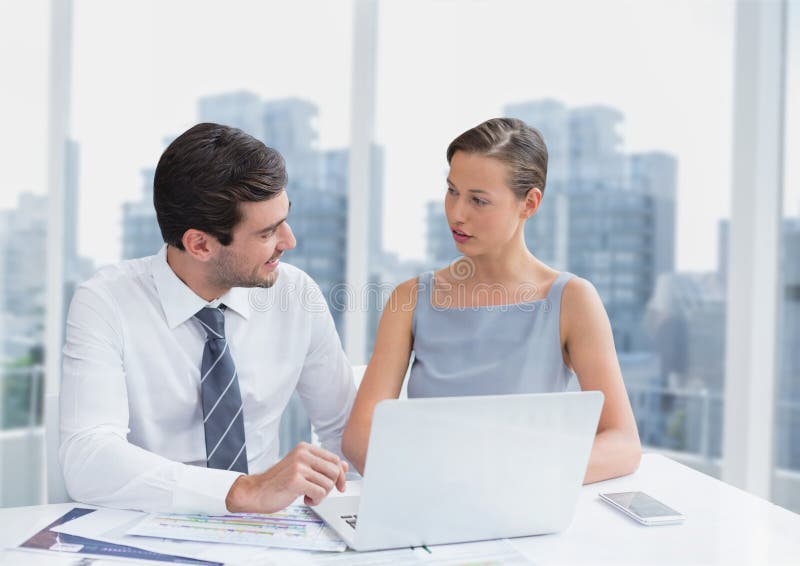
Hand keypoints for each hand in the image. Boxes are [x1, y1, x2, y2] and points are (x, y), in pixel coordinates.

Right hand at [225, 442, 347, 512]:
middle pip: (334, 471)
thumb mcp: (303, 470)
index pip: (335, 459)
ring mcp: (298, 466)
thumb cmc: (280, 482)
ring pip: (328, 483)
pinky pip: (320, 493)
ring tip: (308, 495)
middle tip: (318, 492)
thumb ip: (322, 466)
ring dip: (321, 495)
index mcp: (305, 448)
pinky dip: (316, 500)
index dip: (340, 475)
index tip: (338, 486)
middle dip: (330, 486)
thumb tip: (344, 466)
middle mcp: (302, 454)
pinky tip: (305, 499)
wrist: (257, 492)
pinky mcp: (295, 480)